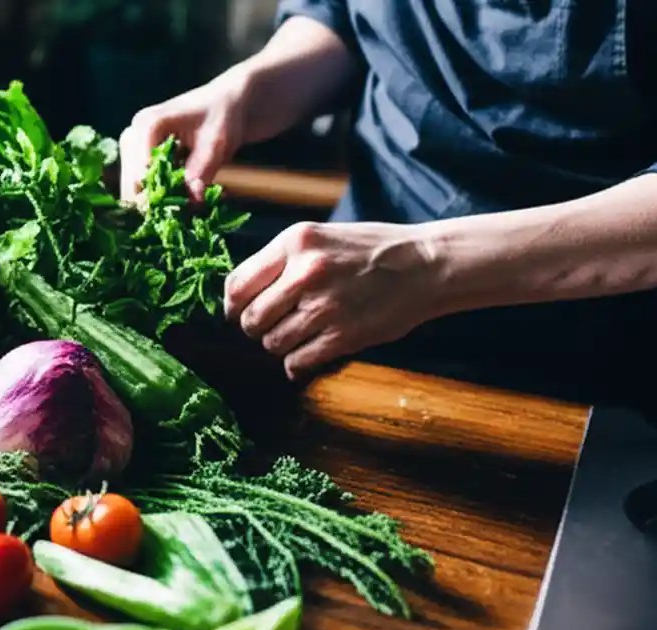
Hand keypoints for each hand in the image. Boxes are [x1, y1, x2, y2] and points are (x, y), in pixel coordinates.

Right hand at [118, 68, 251, 202]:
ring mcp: (134, 147)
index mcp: (147, 126)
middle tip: (180, 218)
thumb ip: (202, 170)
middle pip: (131, 185)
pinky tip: (179, 200)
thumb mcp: (216, 143)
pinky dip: (160, 197)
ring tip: (182, 210)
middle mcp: (133, 135)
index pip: (140, 174)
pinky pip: (143, 186)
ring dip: (157, 202)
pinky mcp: (141, 157)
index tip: (178, 214)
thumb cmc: (224, 115)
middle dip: (154, 204)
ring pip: (134, 189)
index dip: (156, 199)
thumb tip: (193, 200)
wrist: (228, 102)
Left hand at [223, 221, 443, 379]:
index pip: (237, 284)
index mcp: (295, 242)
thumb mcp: (320, 238)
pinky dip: (297, 365)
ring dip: (279, 346)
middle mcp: (305, 272)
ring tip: (296, 337)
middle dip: (256, 329)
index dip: (231, 305)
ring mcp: (325, 305)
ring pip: (272, 343)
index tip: (237, 314)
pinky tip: (307, 356)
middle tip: (271, 327)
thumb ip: (281, 262)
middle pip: (250, 318)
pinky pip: (298, 362)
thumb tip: (239, 297)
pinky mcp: (344, 335)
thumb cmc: (369, 251)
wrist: (425, 265)